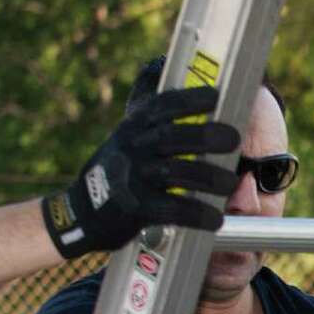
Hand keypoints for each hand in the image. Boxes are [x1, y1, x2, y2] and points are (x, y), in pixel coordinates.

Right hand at [40, 85, 240, 258]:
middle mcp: (133, 148)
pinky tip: (216, 218)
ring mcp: (133, 178)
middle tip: (233, 138)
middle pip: (170, 136)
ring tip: (230, 182)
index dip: (189, 100)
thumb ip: (155, 122)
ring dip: (208, 177)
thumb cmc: (119, 171)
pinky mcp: (136, 208)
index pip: (162, 107)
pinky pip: (172, 210)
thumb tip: (187, 94)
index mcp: (134, 127)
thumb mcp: (128, 139)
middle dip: (204, 136)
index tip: (215, 96)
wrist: (80, 211)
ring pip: (174, 172)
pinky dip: (197, 214)